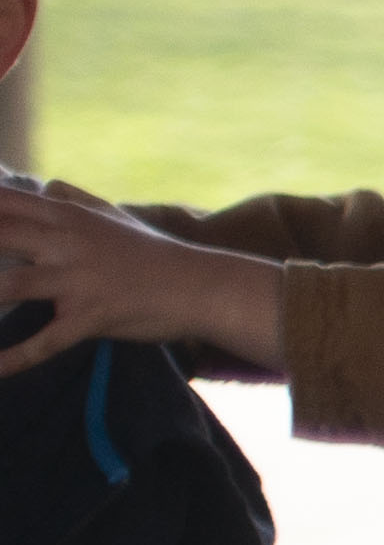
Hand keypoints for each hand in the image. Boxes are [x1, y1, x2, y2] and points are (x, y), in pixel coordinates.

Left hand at [0, 183, 289, 380]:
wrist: (202, 287)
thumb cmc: (155, 254)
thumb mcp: (116, 217)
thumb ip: (76, 200)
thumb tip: (46, 186)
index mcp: (67, 218)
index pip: (2, 204)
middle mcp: (66, 243)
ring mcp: (77, 280)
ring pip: (9, 287)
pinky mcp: (91, 317)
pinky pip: (44, 342)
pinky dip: (12, 358)